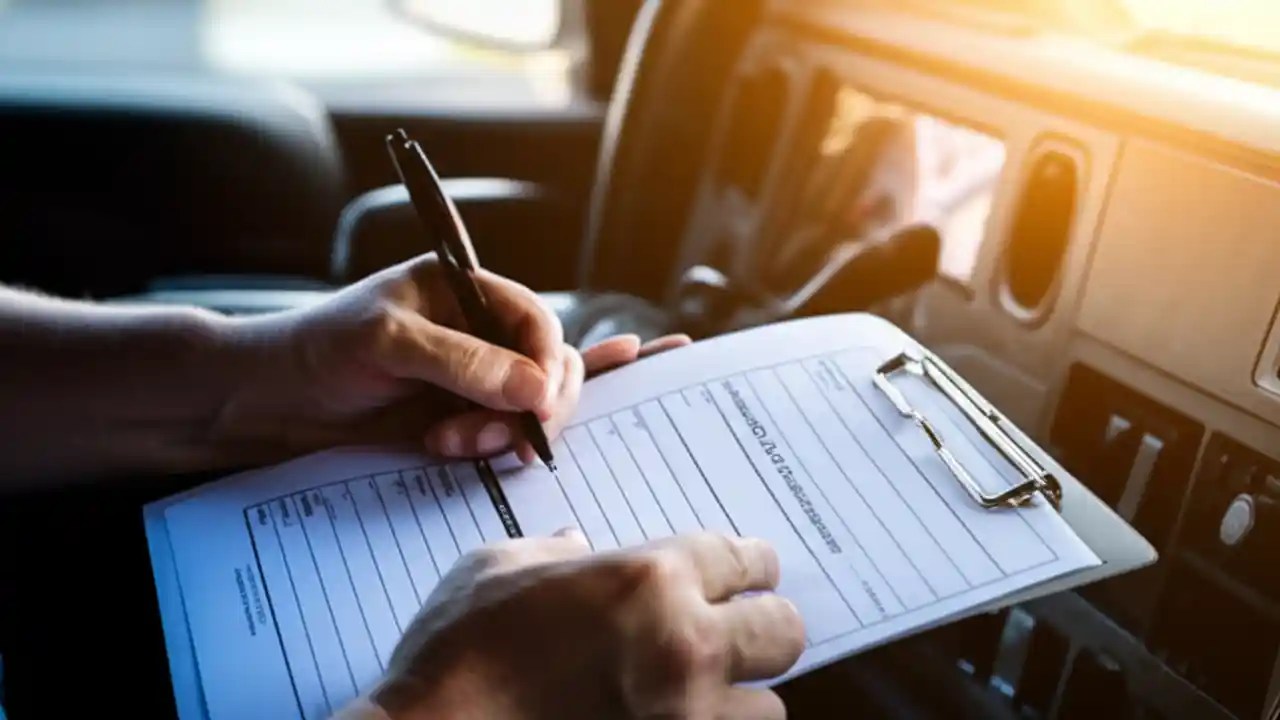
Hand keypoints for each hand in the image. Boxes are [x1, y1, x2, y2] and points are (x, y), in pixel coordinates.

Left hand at [218, 255, 688, 462]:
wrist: (266, 402)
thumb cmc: (316, 352)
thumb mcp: (386, 345)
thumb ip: (463, 364)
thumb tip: (536, 389)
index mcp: (462, 288)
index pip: (533, 319)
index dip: (545, 363)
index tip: (536, 406)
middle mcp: (478, 328)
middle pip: (547, 363)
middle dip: (526, 408)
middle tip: (488, 440)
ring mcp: (474, 374)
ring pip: (534, 402)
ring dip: (505, 434)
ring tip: (451, 447)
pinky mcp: (464, 414)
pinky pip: (524, 408)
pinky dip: (567, 399)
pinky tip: (627, 365)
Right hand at [362, 530, 804, 719]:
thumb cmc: (455, 654)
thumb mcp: (495, 569)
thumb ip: (551, 552)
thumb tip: (577, 546)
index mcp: (647, 578)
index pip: (746, 559)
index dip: (750, 566)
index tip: (750, 574)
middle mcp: (685, 645)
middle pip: (783, 630)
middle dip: (762, 627)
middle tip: (736, 631)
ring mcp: (686, 718)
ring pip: (769, 708)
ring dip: (742, 699)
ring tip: (706, 695)